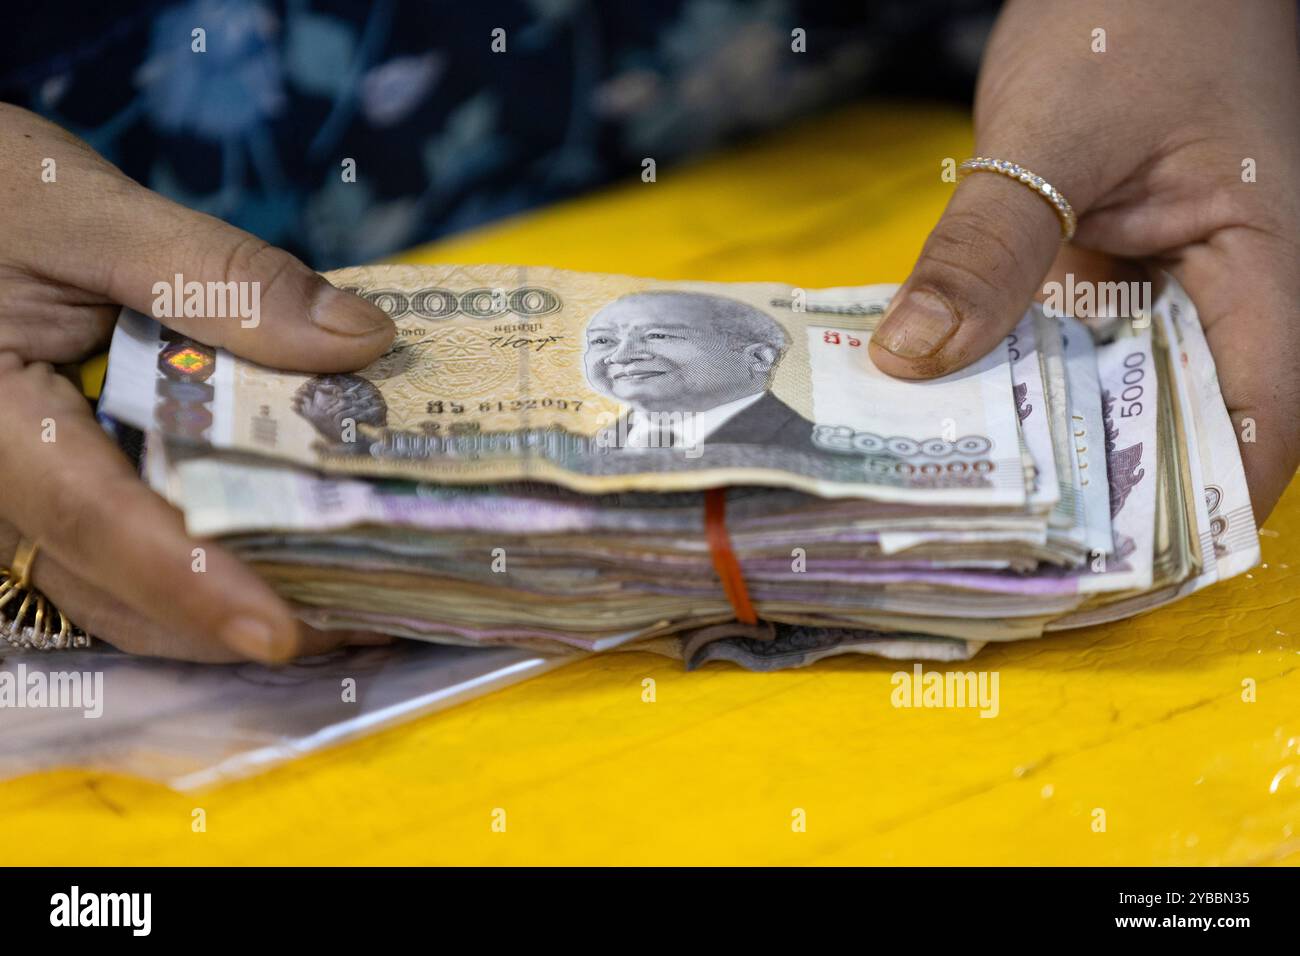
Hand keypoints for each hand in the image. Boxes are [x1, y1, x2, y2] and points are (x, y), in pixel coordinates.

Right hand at [0, 104, 396, 660]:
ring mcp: (22, 502)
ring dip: (237, 610)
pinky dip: (213, 569)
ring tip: (357, 604)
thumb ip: (218, 276)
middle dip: (245, 621)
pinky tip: (296, 551)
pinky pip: (129, 558)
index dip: (193, 581)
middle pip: (122, 590)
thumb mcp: (85, 211)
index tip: (281, 633)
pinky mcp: (56, 493)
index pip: (95, 519)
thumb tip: (362, 341)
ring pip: (125, 595)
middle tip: (372, 623)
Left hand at [868, 0, 1299, 521]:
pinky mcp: (1101, 266)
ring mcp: (1156, 282)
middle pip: (1169, 422)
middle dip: (1095, 488)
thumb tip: (912, 358)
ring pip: (1105, 386)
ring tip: (959, 499)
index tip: (1108, 572)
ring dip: (1039, 432)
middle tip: (998, 551)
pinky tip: (945, 406)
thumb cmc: (1137, 10)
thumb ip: (989, 243)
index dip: (1196, 510)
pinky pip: (1060, 337)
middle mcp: (1218, 293)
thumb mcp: (1055, 131)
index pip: (1257, 426)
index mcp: (1263, 273)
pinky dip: (1010, 370)